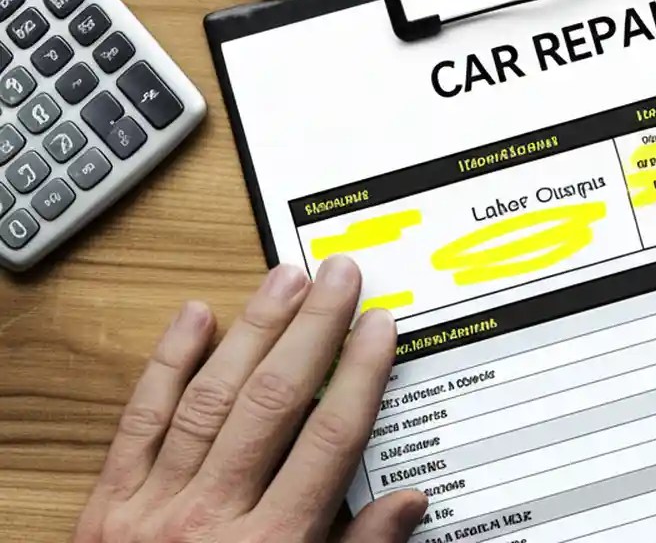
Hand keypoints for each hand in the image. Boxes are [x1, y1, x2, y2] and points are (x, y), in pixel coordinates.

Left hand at [74, 257, 428, 542]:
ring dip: (252, 330)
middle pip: (276, 401)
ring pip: (212, 396)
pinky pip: (140, 421)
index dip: (360, 375)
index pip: (331, 440)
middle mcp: (213, 517)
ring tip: (284, 279)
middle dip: (314, 329)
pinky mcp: (107, 505)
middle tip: (340, 276)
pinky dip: (167, 365)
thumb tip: (410, 501)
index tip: (379, 328)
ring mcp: (155, 507)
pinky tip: (194, 317)